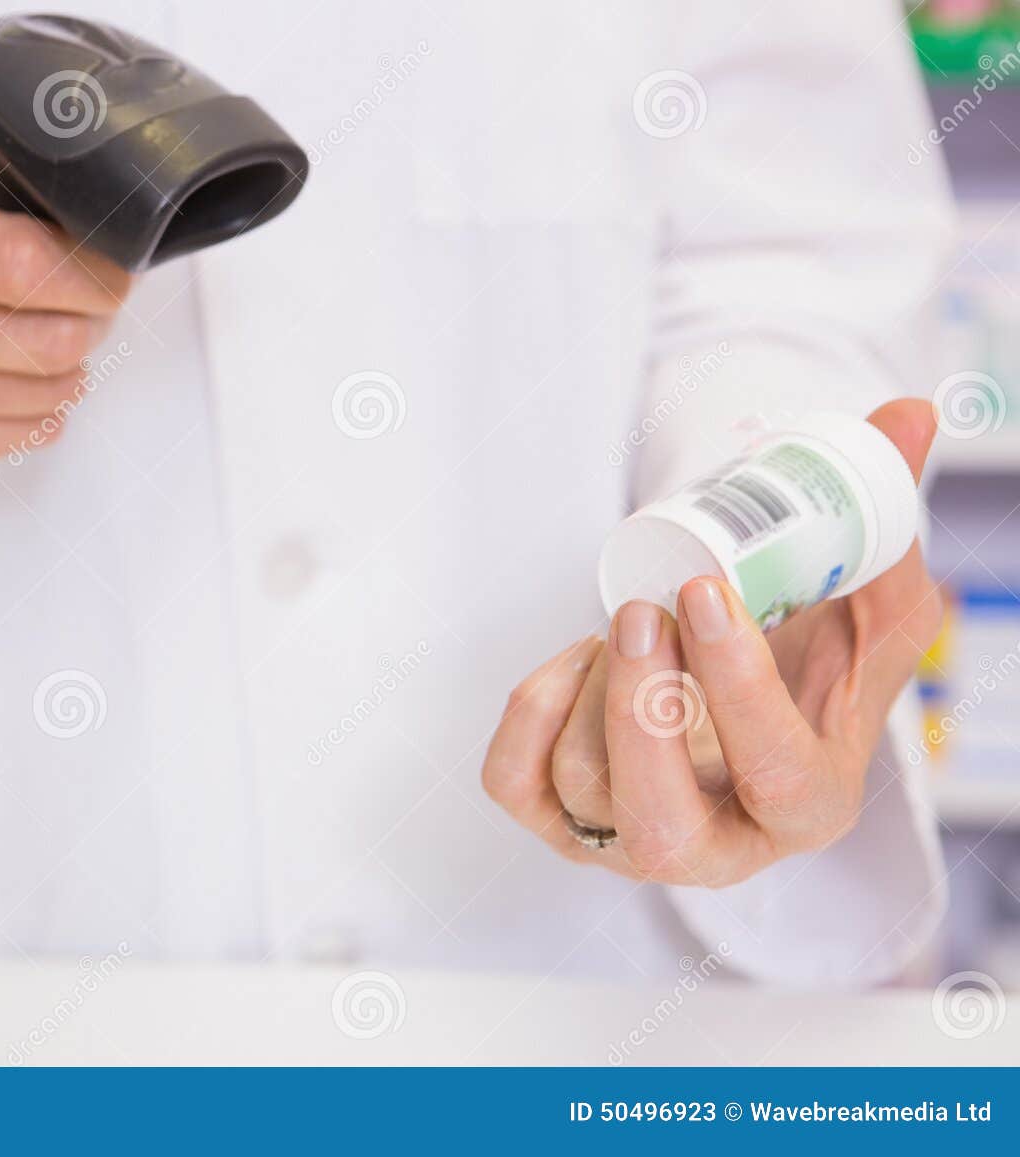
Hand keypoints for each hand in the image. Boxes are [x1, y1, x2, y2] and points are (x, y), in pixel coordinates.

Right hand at [0, 134, 132, 472]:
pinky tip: (30, 388)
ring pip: (36, 398)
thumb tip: (90, 185)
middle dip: (91, 325)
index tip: (114, 272)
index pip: (29, 266)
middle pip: (44, 342)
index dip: (96, 276)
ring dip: (69, 372)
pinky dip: (38, 415)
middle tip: (90, 309)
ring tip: (59, 345)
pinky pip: (7, 440)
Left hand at [481, 399, 941, 885]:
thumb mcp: (859, 598)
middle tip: (643, 611)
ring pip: (584, 786)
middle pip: (661, 825)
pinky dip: (532, 710)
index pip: (777, 775)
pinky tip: (576, 659)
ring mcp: (625, 838)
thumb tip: (905, 417)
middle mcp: (714, 846)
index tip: (706, 589)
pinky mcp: (556, 817)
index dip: (739, 686)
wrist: (726, 681)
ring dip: (594, 685)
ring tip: (630, 618)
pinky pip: (516, 780)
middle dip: (641, 714)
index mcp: (806, 805)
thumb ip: (882, 520)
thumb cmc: (801, 653)